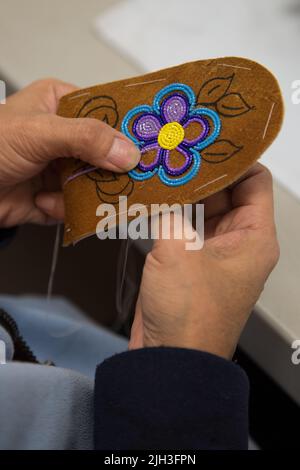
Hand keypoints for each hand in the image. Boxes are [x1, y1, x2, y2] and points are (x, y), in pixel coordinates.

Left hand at [0, 79, 139, 226]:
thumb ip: (86, 138)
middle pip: (107, 153)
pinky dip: (64, 208)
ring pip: (96, 183)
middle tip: (132, 180)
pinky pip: (78, 206)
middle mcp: (65, 137)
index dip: (129, 129)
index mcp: (61, 105)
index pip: (107, 113)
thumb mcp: (40, 131)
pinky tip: (43, 200)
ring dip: (88, 193)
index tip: (151, 144)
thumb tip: (128, 152)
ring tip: (73, 192)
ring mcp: (61, 168)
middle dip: (114, 169)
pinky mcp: (55, 197)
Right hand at [129, 164, 279, 358]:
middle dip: (199, 171)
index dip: (233, 158)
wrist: (170, 360)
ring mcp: (212, 251)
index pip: (254, 181)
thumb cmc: (189, 313)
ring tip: (157, 166)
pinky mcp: (189, 261)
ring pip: (200, 208)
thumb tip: (163, 180)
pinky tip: (149, 196)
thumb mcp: (179, 252)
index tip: (204, 140)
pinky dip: (169, 211)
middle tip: (172, 148)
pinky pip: (183, 226)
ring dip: (180, 192)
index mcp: (254, 237)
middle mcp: (238, 242)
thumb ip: (171, 209)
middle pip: (225, 191)